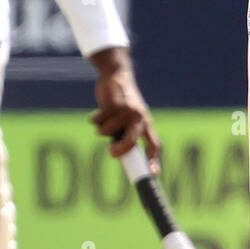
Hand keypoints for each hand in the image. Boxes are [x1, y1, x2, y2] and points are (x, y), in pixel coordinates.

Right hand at [89, 48, 159, 162]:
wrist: (117, 75)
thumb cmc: (123, 101)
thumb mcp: (131, 117)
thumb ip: (128, 133)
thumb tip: (119, 155)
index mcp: (146, 123)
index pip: (155, 144)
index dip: (154, 159)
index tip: (153, 173)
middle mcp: (139, 118)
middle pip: (130, 143)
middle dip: (118, 150)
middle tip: (111, 152)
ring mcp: (126, 111)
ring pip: (107, 132)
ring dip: (101, 128)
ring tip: (105, 117)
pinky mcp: (113, 105)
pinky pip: (98, 121)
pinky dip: (94, 119)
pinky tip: (99, 110)